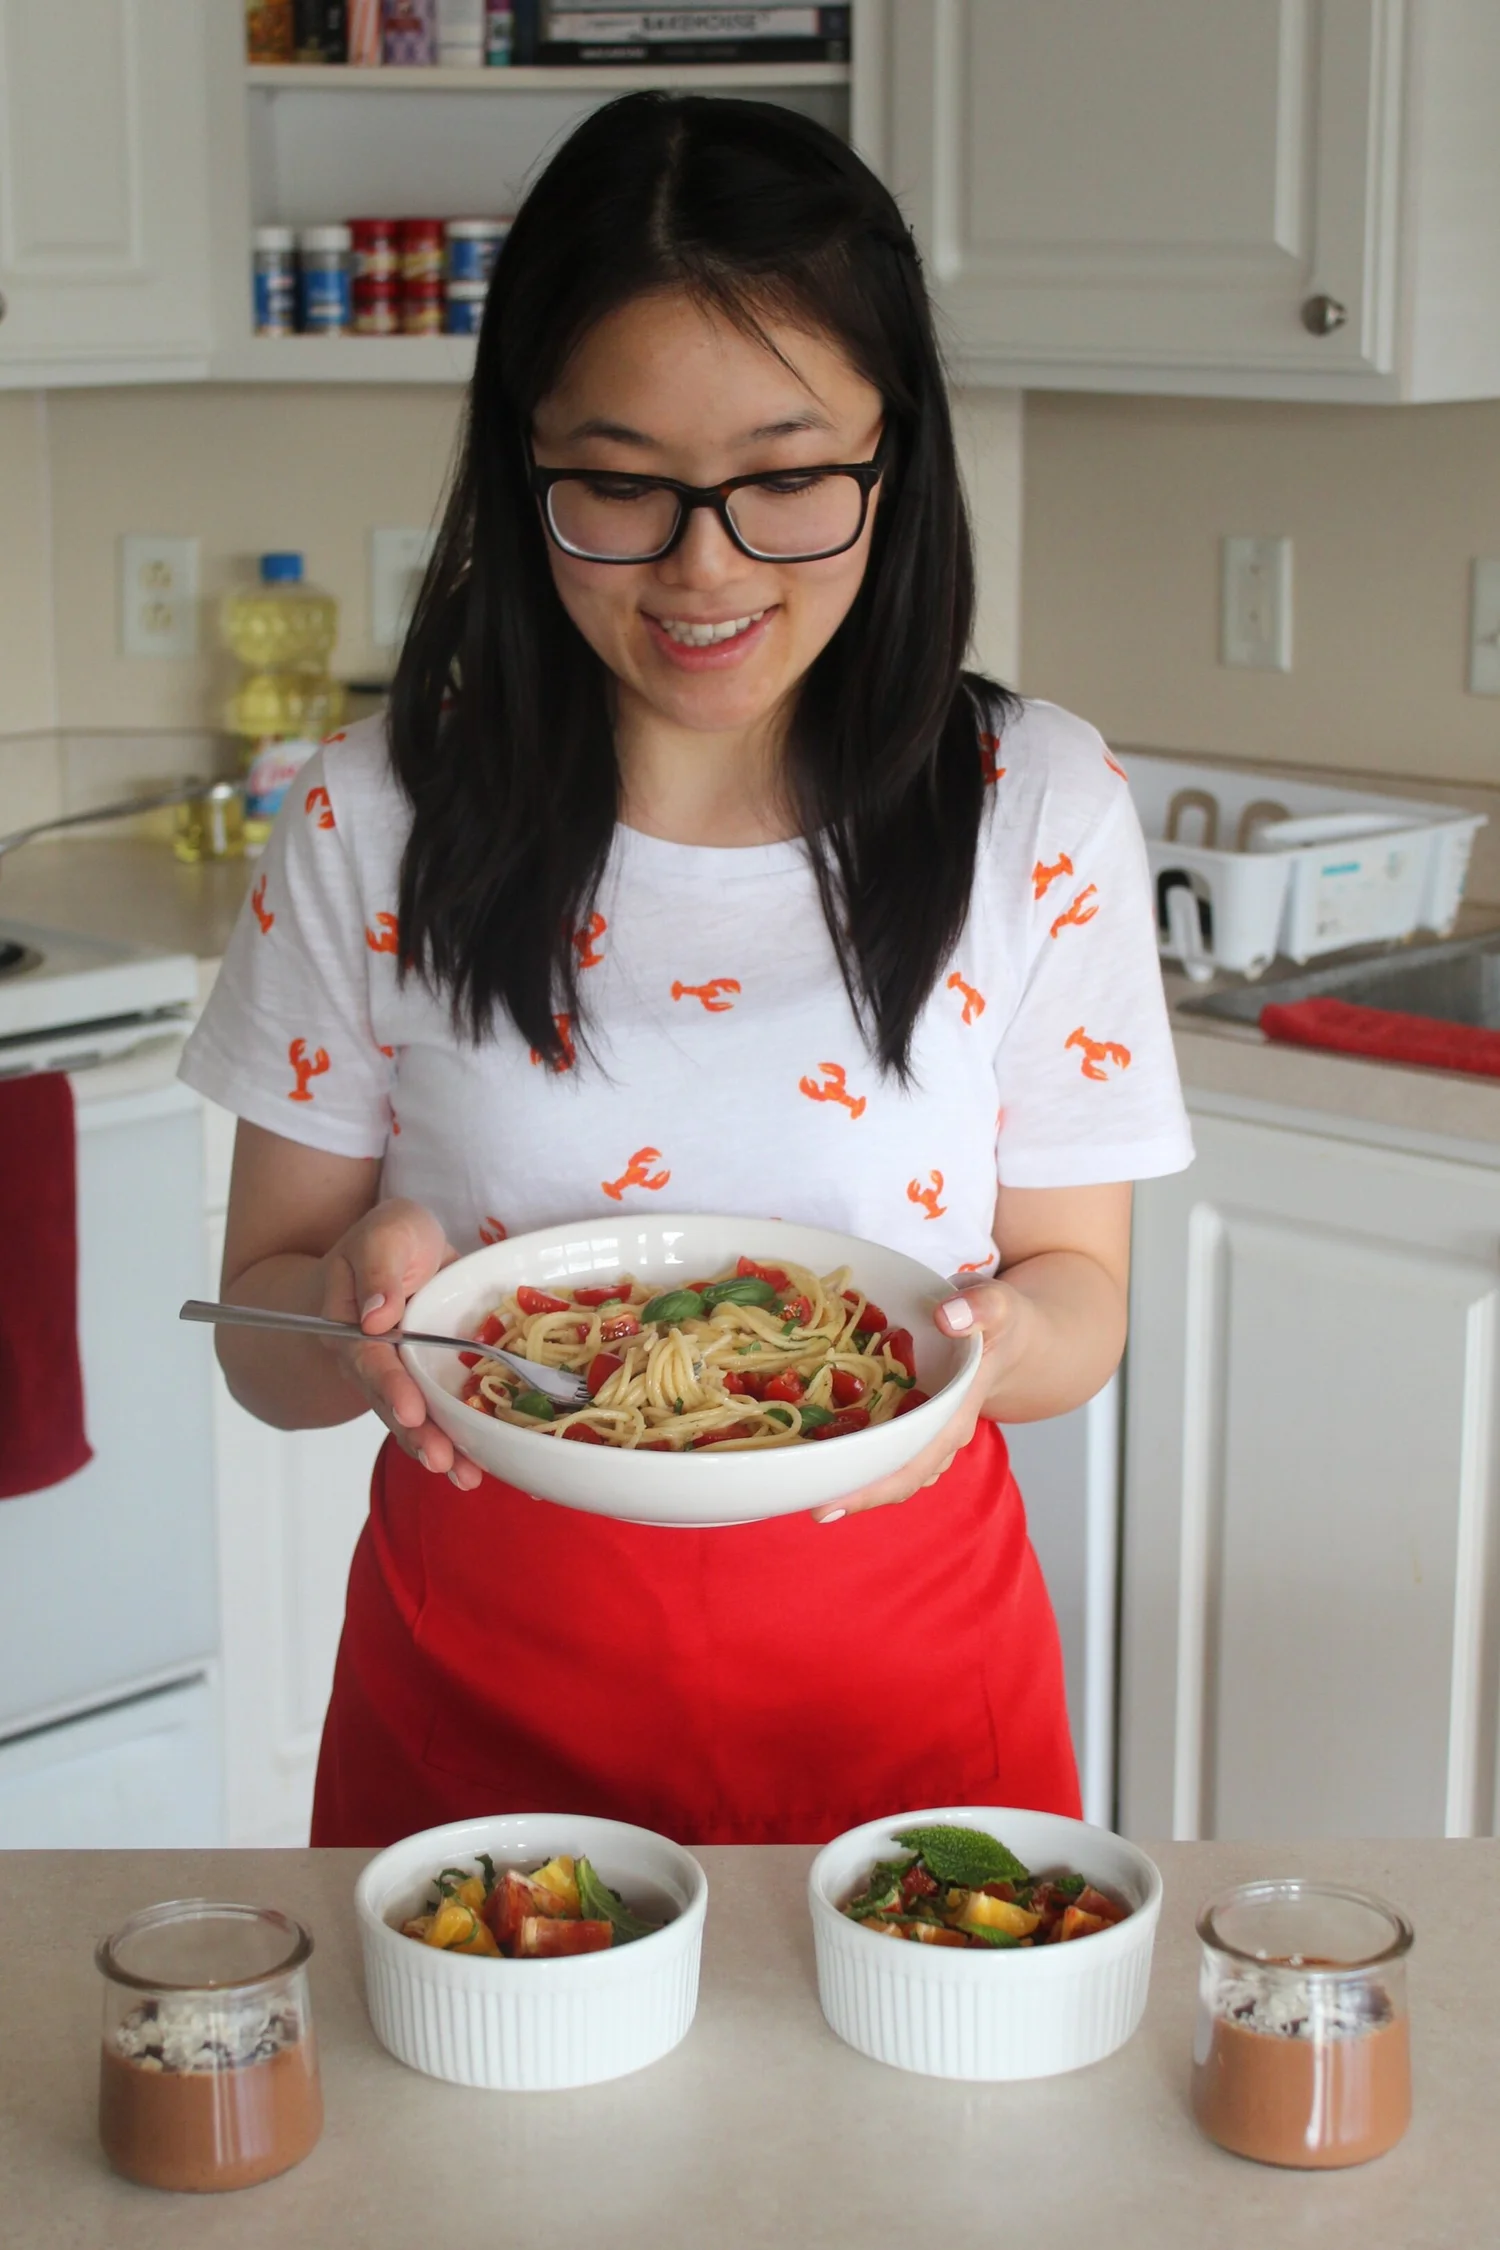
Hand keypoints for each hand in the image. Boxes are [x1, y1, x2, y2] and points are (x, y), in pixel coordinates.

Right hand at [319, 1197, 484, 1489]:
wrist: (403, 1250)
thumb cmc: (392, 1238)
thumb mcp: (388, 1232)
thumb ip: (379, 1268)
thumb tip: (376, 1315)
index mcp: (351, 1323)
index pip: (369, 1358)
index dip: (390, 1385)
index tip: (411, 1409)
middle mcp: (372, 1359)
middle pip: (390, 1401)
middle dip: (415, 1433)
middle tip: (439, 1458)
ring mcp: (400, 1375)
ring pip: (413, 1417)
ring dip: (437, 1447)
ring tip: (463, 1475)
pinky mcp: (427, 1382)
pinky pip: (438, 1414)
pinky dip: (457, 1441)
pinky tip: (476, 1468)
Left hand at [811, 1280, 1028, 1523]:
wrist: (1012, 1335)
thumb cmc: (1002, 1324)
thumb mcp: (998, 1307)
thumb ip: (980, 1308)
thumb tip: (948, 1319)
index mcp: (954, 1417)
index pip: (914, 1464)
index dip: (874, 1487)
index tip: (830, 1506)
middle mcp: (937, 1435)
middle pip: (894, 1476)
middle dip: (850, 1491)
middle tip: (801, 1504)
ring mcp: (923, 1431)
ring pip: (886, 1465)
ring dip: (850, 1475)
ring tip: (803, 1484)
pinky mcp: (910, 1420)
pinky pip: (881, 1442)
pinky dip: (853, 1447)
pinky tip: (818, 1446)